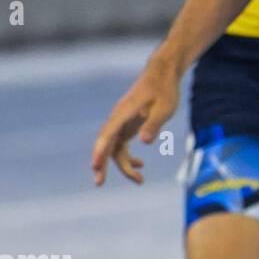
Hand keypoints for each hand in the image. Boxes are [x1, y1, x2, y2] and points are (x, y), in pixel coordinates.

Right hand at [92, 56, 181, 185]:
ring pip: (115, 148)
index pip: (107, 135)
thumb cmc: (164, 90)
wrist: (162, 75)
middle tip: (99, 183)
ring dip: (123, 165)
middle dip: (102, 164)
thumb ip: (154, 124)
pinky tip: (141, 166)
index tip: (94, 165)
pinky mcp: (127, 125)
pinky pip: (122, 145)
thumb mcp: (164, 108)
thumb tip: (144, 142)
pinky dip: (128, 157)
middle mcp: (118, 119)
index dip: (100, 151)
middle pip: (106, 144)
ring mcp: (121, 122)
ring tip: (139, 181)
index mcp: (123, 113)